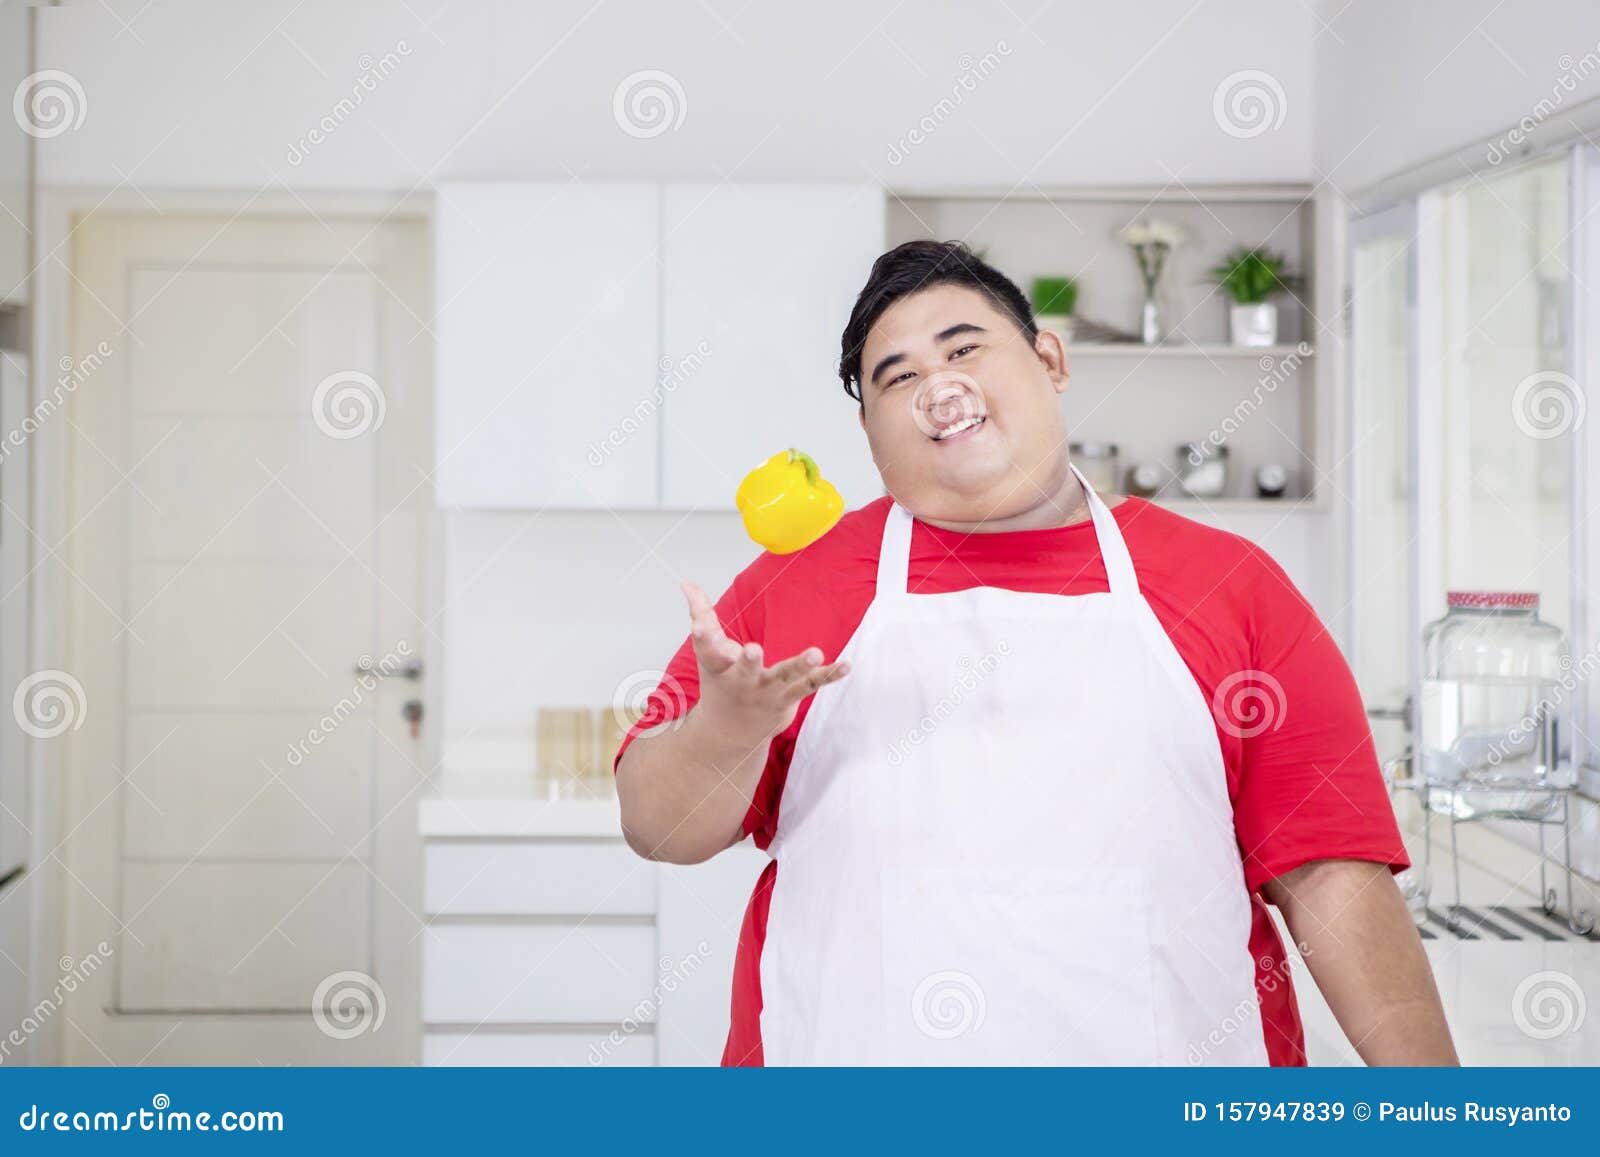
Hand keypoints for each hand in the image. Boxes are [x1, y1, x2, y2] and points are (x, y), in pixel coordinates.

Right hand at [681, 581, 849, 744]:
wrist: (730, 732)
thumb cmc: (720, 682)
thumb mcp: (707, 651)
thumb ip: (701, 614)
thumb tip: (686, 583)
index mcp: (719, 668)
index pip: (707, 649)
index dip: (703, 636)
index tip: (700, 625)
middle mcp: (742, 682)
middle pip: (746, 670)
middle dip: (749, 661)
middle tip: (753, 650)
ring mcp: (767, 692)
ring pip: (785, 678)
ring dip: (801, 666)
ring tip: (816, 653)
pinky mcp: (789, 697)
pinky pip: (811, 685)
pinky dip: (829, 675)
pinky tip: (847, 665)